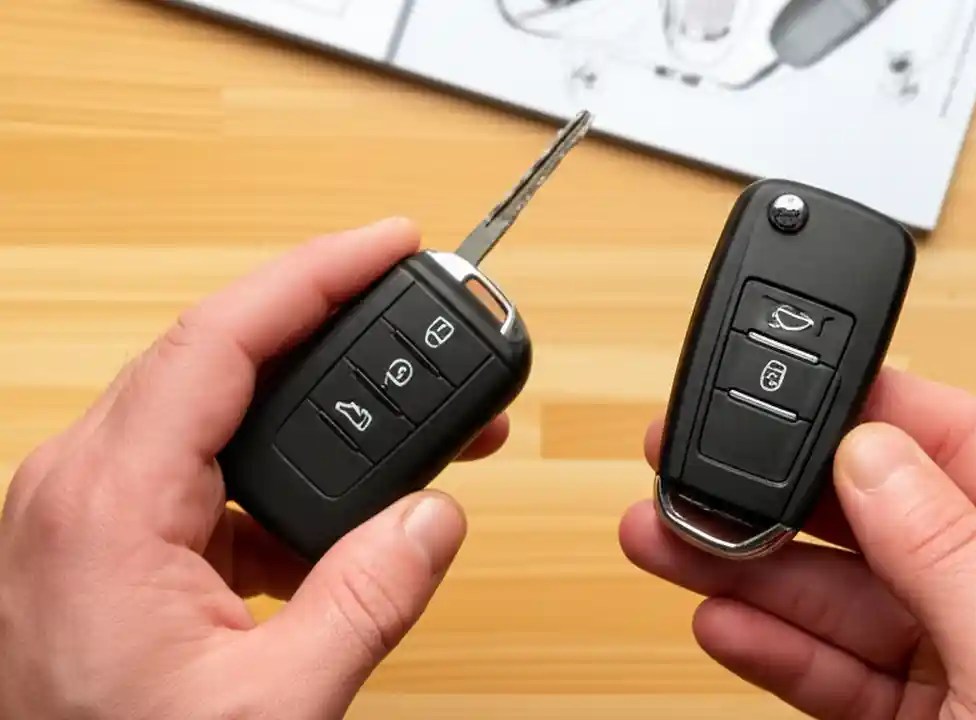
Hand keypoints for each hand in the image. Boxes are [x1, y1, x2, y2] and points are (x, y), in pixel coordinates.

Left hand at [0, 219, 507, 718]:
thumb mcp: (270, 708)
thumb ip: (367, 600)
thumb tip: (434, 518)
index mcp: (107, 503)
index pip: (220, 336)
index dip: (316, 272)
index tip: (391, 242)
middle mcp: (82, 486)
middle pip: (221, 355)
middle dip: (337, 330)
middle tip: (424, 318)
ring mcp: (89, 511)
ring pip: (216, 409)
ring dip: (317, 405)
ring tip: (410, 418)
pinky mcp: (107, 542)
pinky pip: (205, 469)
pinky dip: (282, 470)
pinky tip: (341, 504)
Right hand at [621, 368, 975, 718]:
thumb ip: (948, 550)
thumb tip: (870, 453)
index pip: (964, 444)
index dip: (868, 411)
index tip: (783, 388)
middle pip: (874, 518)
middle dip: (776, 496)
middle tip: (689, 470)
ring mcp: (964, 666)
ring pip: (834, 597)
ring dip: (746, 570)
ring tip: (669, 539)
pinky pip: (830, 670)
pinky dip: (771, 648)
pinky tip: (722, 621)